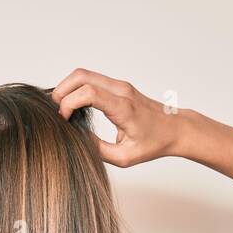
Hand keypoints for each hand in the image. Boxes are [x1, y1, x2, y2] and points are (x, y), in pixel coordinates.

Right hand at [50, 69, 187, 167]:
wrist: (176, 129)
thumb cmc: (154, 143)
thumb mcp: (124, 157)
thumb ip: (98, 149)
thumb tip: (77, 138)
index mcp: (123, 107)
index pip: (88, 93)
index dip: (68, 104)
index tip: (64, 120)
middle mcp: (121, 91)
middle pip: (80, 76)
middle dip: (61, 92)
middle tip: (57, 113)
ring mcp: (119, 85)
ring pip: (83, 74)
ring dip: (67, 88)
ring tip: (63, 110)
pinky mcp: (118, 86)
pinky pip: (90, 79)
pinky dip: (76, 89)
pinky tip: (74, 107)